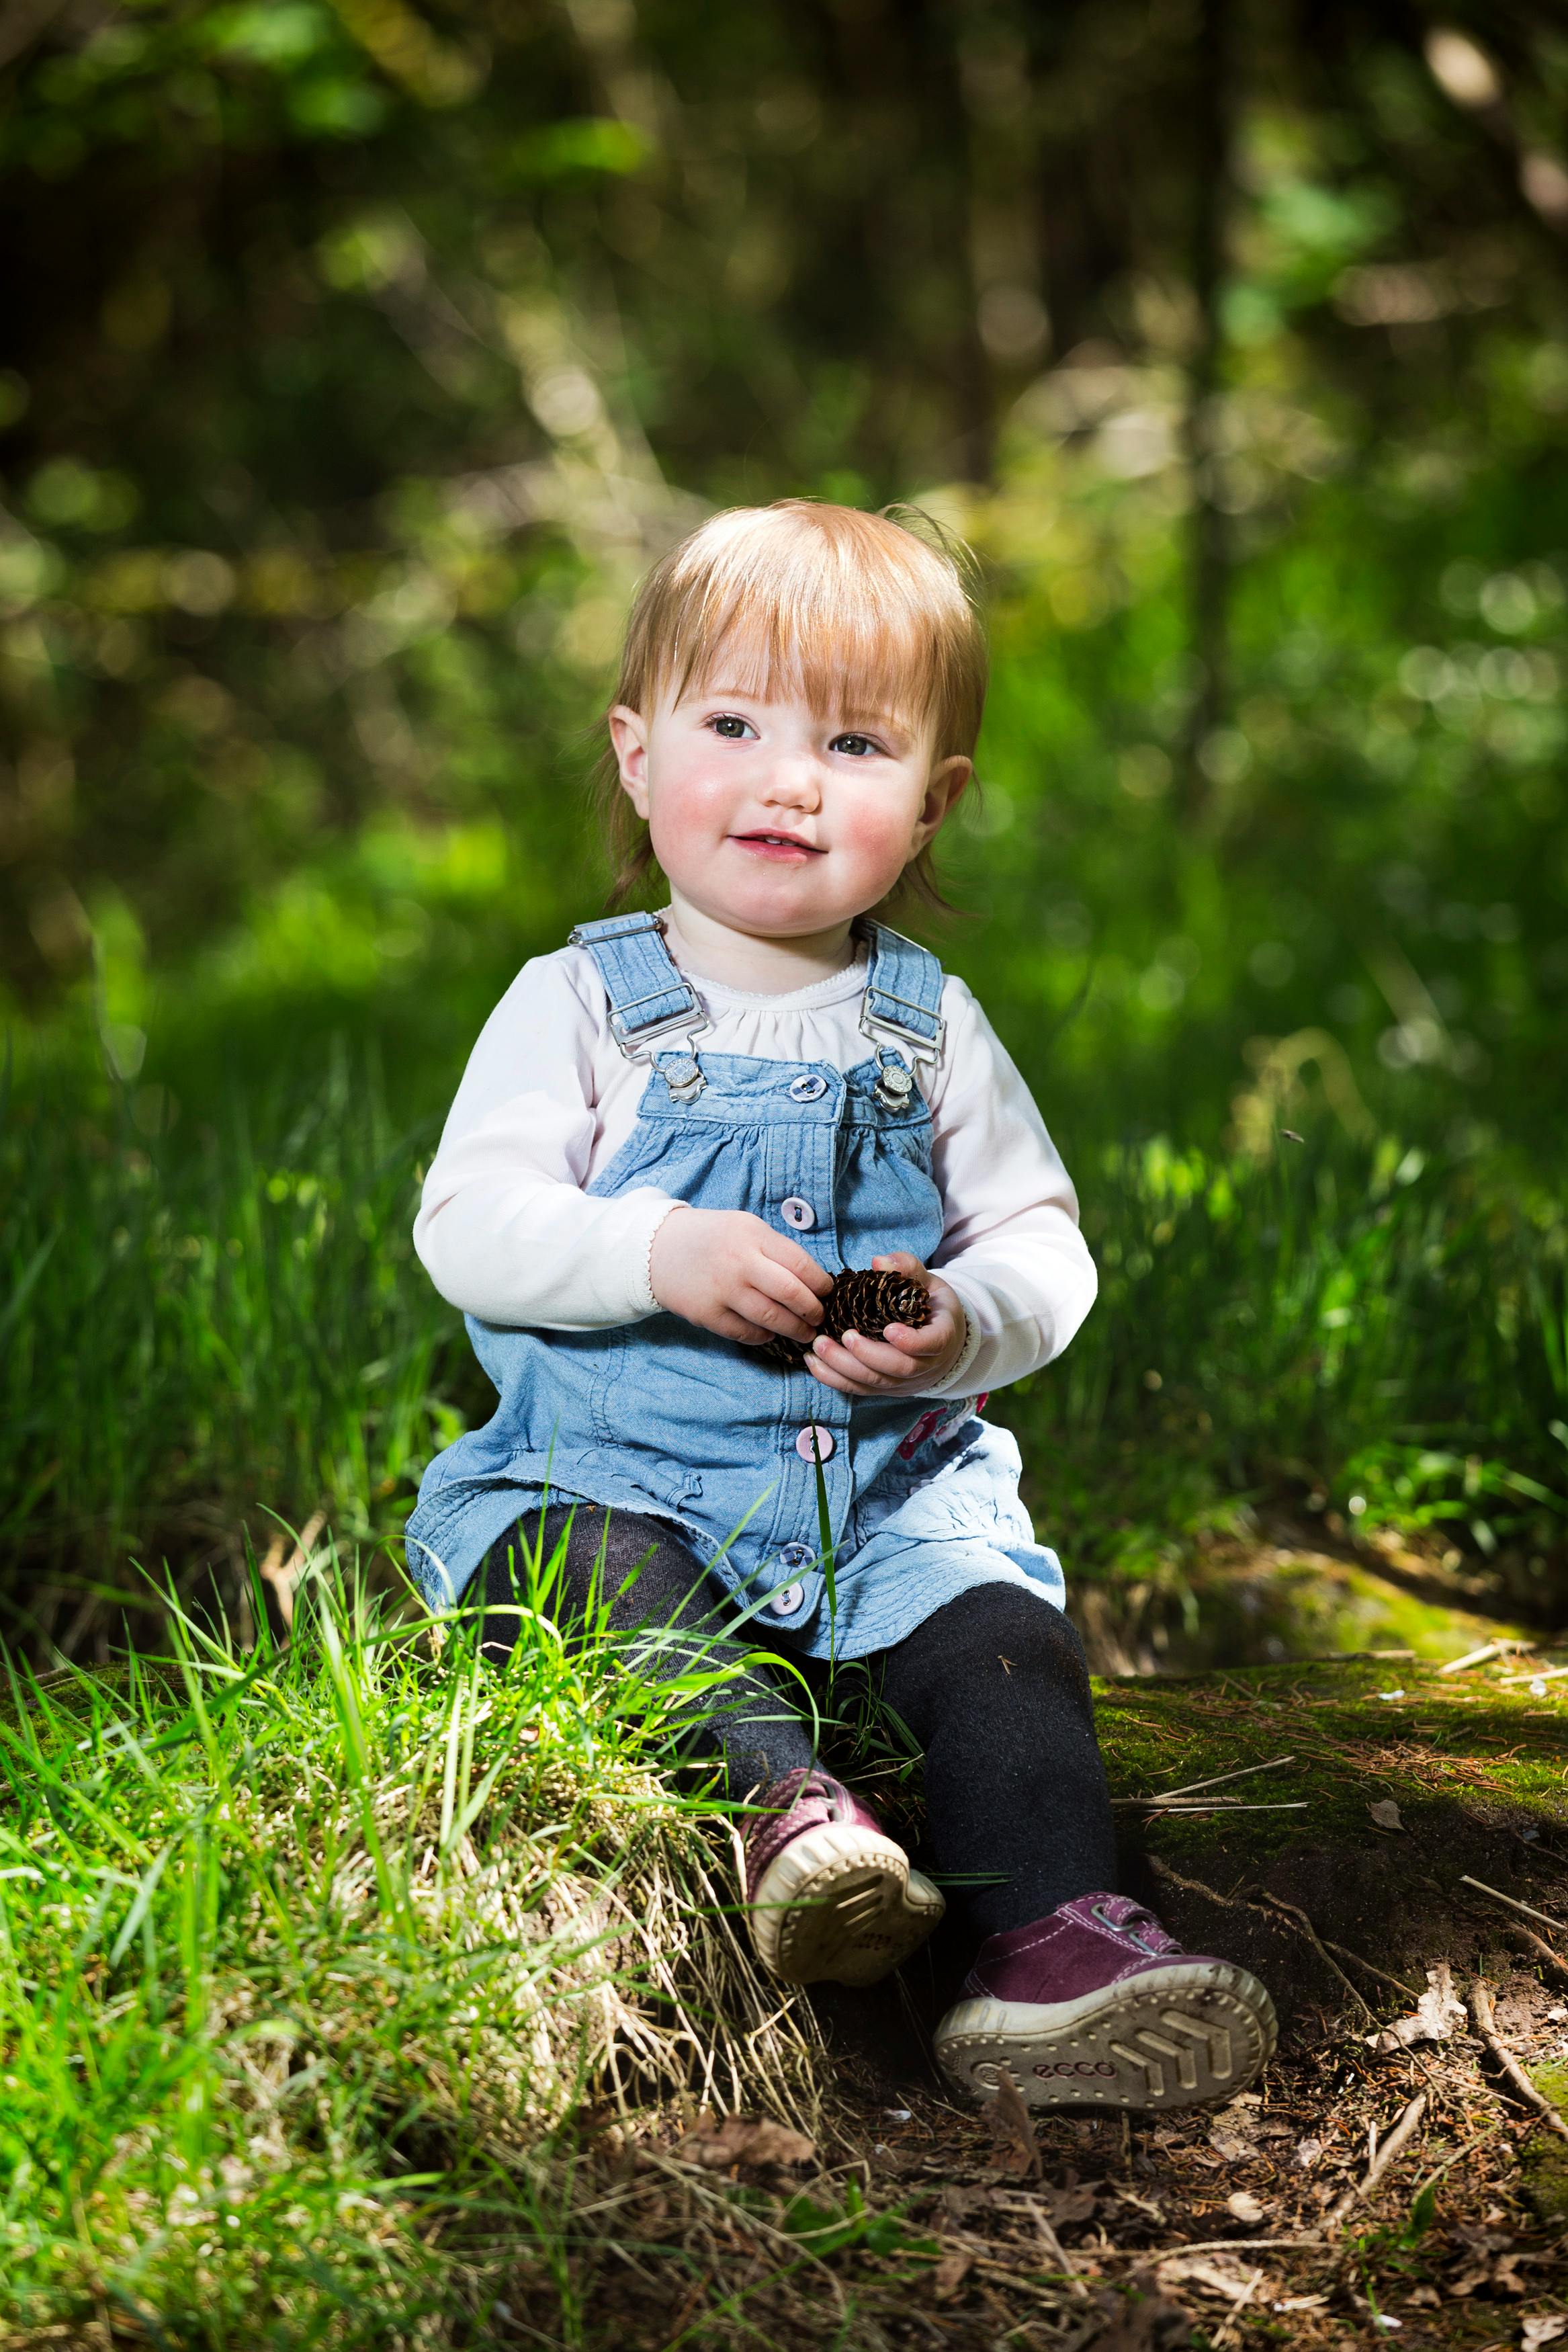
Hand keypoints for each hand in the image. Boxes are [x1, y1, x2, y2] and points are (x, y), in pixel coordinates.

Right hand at [649, 1207, 831, 1346]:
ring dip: (794, 1329)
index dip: (821, 1284)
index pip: (801, 1265)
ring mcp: (723, 1290)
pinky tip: (770, 1332)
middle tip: (819, 1318)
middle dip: (813, 1311)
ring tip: (804, 1332)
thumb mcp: (745, 1227)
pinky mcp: (707, 1314)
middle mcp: (740, 1263)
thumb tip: (812, 1280)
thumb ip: (775, 1249)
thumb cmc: (712, 1238)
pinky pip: (746, 1332)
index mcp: (753, 1236)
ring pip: (772, 1318)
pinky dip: (764, 1336)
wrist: (657, 1248)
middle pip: (792, 1294)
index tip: (826, 1292)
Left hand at [806, 1252, 967, 1397]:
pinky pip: (860, 1389)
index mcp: (943, 1335)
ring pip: (876, 1383)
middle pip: (899, 1369)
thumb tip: (879, 1262)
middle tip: (843, 1335)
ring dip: (844, 1368)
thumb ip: (906, 1267)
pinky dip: (835, 1379)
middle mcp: (926, 1365)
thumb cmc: (929, 1305)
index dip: (912, 1342)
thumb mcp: (926, 1281)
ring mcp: (905, 1381)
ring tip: (819, 1347)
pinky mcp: (885, 1388)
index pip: (933, 1344)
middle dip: (868, 1355)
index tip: (889, 1329)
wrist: (938, 1338)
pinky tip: (814, 1363)